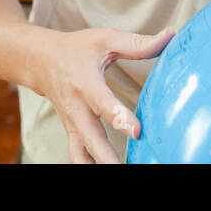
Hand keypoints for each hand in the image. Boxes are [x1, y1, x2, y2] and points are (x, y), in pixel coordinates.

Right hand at [37, 26, 174, 163]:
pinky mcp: (73, 133)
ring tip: (120, 173)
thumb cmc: (76, 49)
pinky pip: (79, 156)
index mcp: (85, 82)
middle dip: (108, 157)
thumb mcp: (104, 39)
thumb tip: (170, 37)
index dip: (119, 117)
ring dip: (99, 165)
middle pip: (91, 138)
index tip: (137, 131)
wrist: (40, 61)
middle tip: (125, 168)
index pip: (103, 103)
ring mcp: (73, 124)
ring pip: (82, 153)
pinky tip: (108, 170)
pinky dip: (88, 166)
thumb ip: (137, 43)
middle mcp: (77, 107)